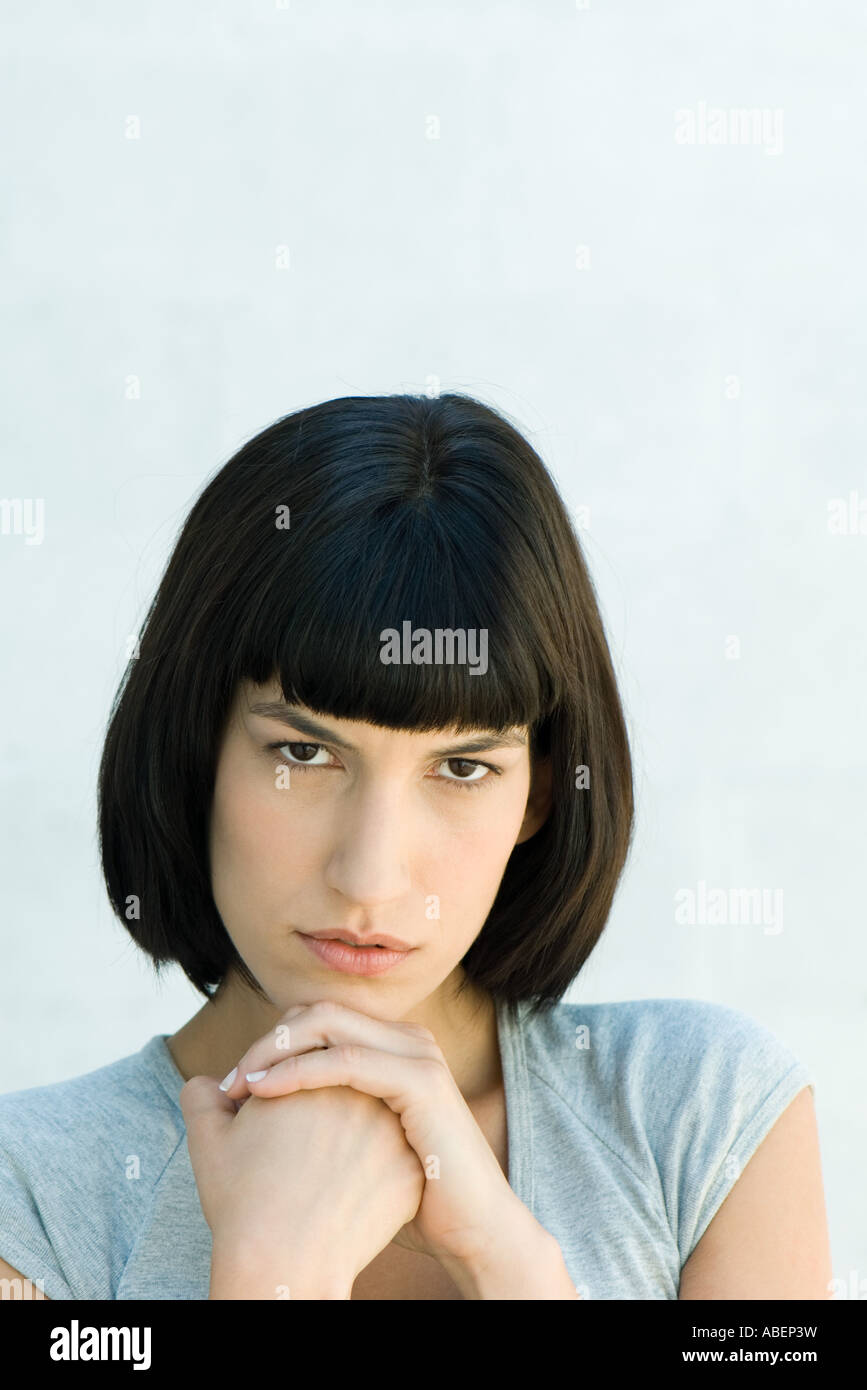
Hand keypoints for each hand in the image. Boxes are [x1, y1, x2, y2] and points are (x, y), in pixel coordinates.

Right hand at [180, 1068, 425, 1296]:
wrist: (284, 1263)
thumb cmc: (243, 1201)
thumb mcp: (209, 1140)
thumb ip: (202, 1097)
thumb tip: (207, 1083)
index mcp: (317, 1072)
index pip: (304, 1068)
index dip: (279, 1099)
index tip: (268, 1136)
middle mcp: (363, 1092)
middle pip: (340, 1091)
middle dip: (316, 1114)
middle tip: (291, 1155)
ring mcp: (394, 1131)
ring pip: (370, 1123)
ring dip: (348, 1137)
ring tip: (318, 1175)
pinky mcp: (410, 1170)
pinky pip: (390, 1161)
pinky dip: (368, 1173)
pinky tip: (342, 1197)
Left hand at [219, 998, 526, 1267]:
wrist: (472, 1227)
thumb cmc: (411, 1194)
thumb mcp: (360, 1143)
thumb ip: (326, 1114)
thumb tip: (257, 1113)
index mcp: (391, 1046)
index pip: (317, 1018)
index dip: (271, 1043)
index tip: (232, 1087)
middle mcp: (406, 1039)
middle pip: (317, 1012)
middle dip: (266, 1042)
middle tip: (230, 1085)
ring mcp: (417, 1055)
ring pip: (326, 1024)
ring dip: (274, 1051)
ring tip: (239, 1087)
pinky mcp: (421, 1080)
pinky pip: (345, 1060)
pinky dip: (298, 1071)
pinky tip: (265, 1093)